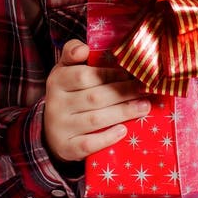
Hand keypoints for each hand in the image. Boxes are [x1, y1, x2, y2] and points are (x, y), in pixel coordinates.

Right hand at [44, 40, 150, 161]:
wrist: (51, 131)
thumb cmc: (69, 93)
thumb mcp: (66, 69)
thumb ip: (73, 52)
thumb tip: (84, 48)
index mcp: (57, 81)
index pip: (83, 76)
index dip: (109, 74)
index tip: (129, 73)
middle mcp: (55, 104)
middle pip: (94, 98)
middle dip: (123, 93)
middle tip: (145, 90)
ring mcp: (60, 128)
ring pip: (95, 120)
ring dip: (123, 112)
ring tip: (144, 107)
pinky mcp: (66, 148)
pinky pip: (88, 144)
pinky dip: (107, 138)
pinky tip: (124, 130)